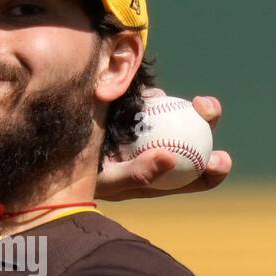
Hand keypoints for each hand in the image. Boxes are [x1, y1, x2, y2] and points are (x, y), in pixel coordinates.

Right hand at [95, 89, 231, 200]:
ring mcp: (150, 129)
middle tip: (206, 106)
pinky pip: (153, 100)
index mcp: (162, 179)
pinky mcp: (136, 109)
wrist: (55, 147)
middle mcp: (160, 152)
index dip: (215, 170)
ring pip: (177, 113)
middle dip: (208, 119)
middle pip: (195, 136)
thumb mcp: (111, 180)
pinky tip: (147, 94)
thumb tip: (171, 159)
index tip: (219, 159)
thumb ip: (139, 175)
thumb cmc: (83, 176)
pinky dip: (153, 96)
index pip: (198, 177)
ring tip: (167, 98)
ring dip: (181, 104)